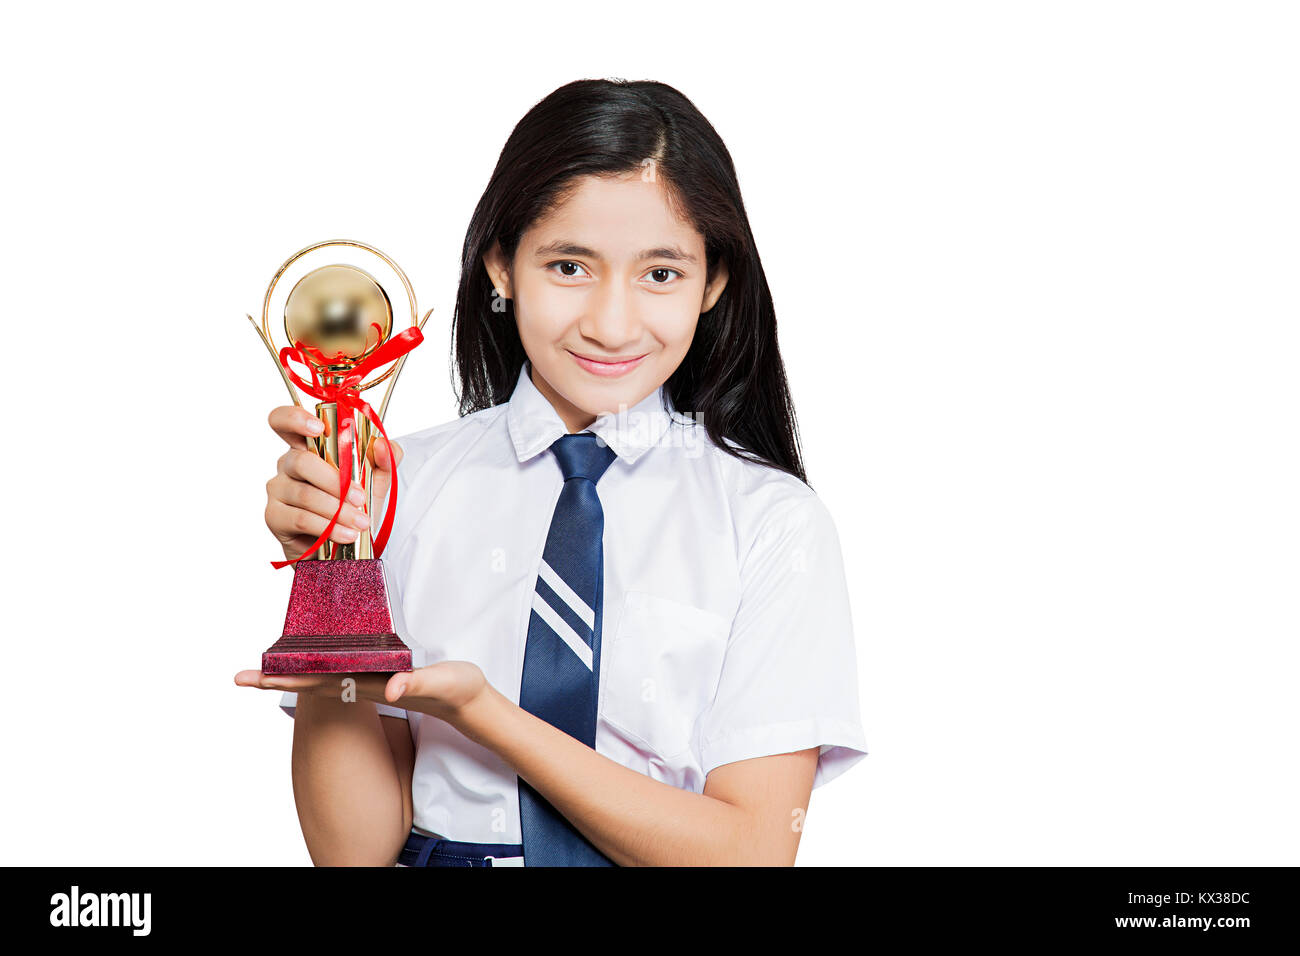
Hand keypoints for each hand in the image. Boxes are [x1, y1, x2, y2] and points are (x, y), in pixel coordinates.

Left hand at [234, 660, 487, 724]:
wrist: (471, 704)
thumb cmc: (459, 691)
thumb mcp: (442, 682)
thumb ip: (417, 685)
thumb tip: (391, 690)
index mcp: (371, 684)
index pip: (318, 681)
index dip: (285, 678)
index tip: (254, 677)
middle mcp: (364, 686)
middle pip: (310, 682)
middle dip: (275, 678)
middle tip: (239, 676)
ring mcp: (370, 683)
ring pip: (321, 678)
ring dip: (292, 672)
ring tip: (264, 667)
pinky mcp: (380, 677)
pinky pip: (340, 671)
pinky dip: (318, 664)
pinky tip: (310, 658)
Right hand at [264, 405, 404, 562]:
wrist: (344, 545)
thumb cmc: (354, 505)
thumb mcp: (376, 481)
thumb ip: (384, 459)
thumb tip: (382, 444)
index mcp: (307, 446)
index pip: (285, 421)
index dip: (295, 419)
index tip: (318, 428)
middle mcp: (287, 464)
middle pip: (302, 462)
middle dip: (336, 482)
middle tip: (361, 498)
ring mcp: (277, 490)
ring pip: (305, 495)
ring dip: (338, 511)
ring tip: (361, 523)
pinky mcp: (274, 517)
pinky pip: (301, 519)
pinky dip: (329, 528)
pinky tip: (347, 534)